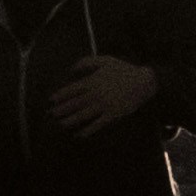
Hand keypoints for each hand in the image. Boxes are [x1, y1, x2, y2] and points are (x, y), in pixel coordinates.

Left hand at [45, 48, 161, 137]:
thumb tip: (72, 69)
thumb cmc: (123, 70)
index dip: (61, 95)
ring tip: (61, 124)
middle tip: (51, 114)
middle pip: (75, 103)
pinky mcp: (113, 115)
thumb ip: (87, 62)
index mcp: (93, 81)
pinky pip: (98, 124)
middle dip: (62, 109)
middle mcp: (96, 94)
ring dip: (71, 120)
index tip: (52, 100)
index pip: (73, 89)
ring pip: (84, 115)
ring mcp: (104, 106)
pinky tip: (80, 134)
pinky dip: (88, 130)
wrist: (143, 82)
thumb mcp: (105, 60)